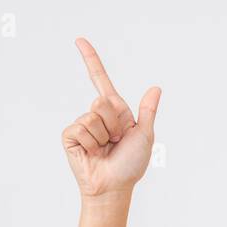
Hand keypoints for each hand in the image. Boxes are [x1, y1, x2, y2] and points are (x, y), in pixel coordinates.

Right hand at [62, 37, 161, 198]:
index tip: (79, 40)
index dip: (90, 59)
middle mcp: (97, 114)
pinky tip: (93, 153)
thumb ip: (147, 111)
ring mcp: (82, 124)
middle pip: (103, 101)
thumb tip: (156, 88)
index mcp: (115, 111)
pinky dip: (91, 142)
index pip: (100, 79)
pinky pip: (81, 128)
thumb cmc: (130, 165)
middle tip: (116, 141)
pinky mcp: (70, 136)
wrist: (114, 187)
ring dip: (104, 136)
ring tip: (105, 149)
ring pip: (93, 116)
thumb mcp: (145, 136)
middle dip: (115, 123)